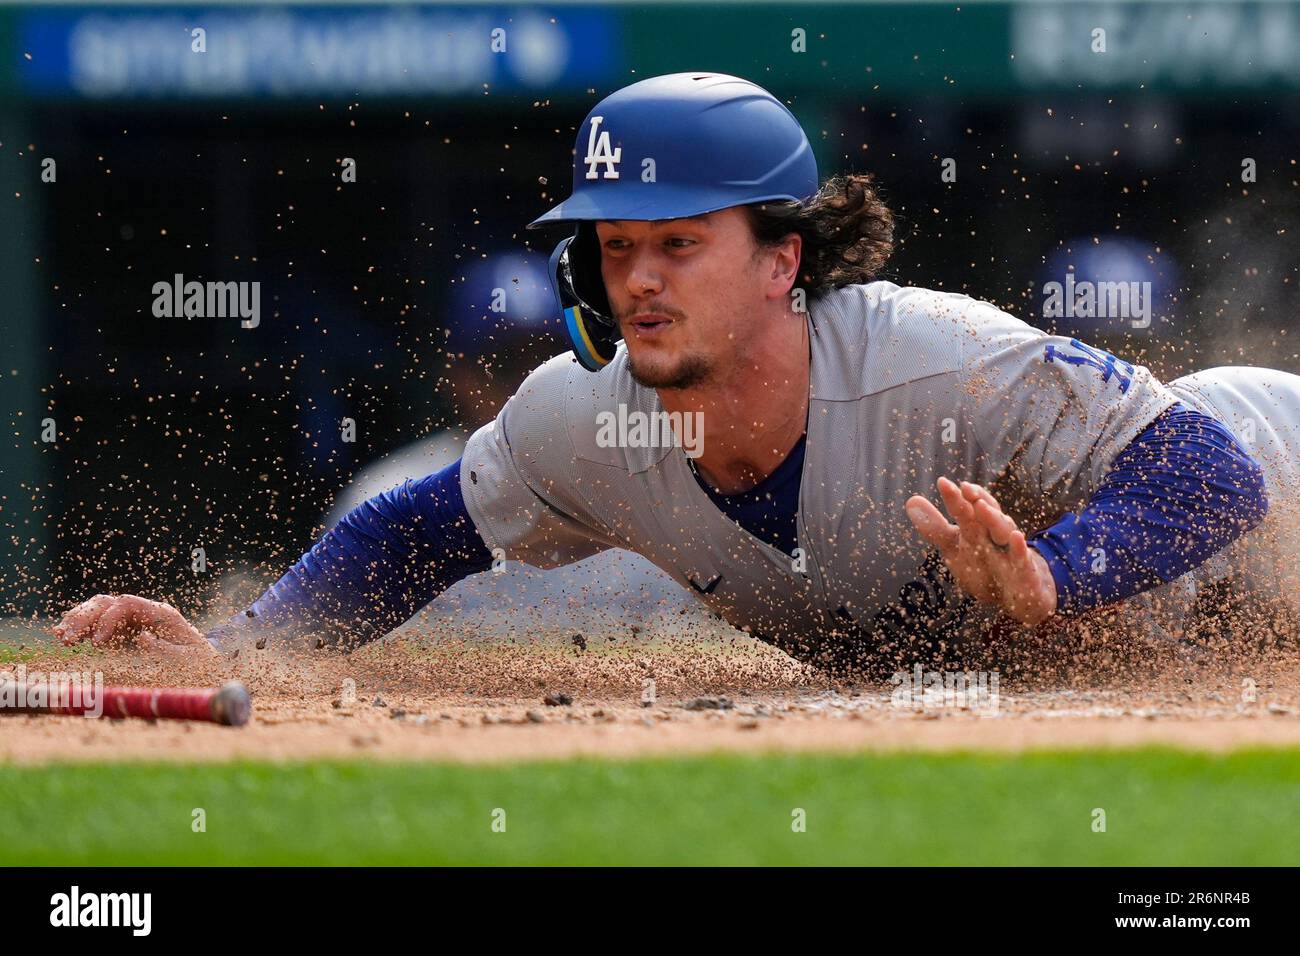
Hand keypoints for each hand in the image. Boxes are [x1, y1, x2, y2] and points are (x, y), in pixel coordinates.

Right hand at [51, 594, 218, 656]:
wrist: (205, 661)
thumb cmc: (198, 661)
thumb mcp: (188, 658)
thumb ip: (166, 649)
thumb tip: (142, 637)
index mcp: (160, 613)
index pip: (126, 604)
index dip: (107, 620)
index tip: (97, 644)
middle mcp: (144, 611)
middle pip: (107, 602)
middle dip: (84, 617)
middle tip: (66, 638)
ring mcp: (134, 618)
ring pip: (99, 609)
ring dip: (78, 620)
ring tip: (61, 637)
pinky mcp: (126, 629)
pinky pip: (99, 623)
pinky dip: (83, 628)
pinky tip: (67, 637)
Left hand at [905, 477, 1057, 626]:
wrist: (1021, 591)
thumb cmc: (985, 562)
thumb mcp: (956, 547)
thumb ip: (935, 527)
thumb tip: (911, 500)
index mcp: (978, 527)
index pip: (966, 509)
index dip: (955, 497)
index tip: (942, 482)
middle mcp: (995, 534)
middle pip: (986, 514)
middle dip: (977, 500)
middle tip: (965, 487)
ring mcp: (1012, 551)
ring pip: (1004, 532)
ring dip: (994, 518)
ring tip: (981, 506)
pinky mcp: (1025, 570)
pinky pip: (1023, 559)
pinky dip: (1019, 549)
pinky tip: (1017, 538)